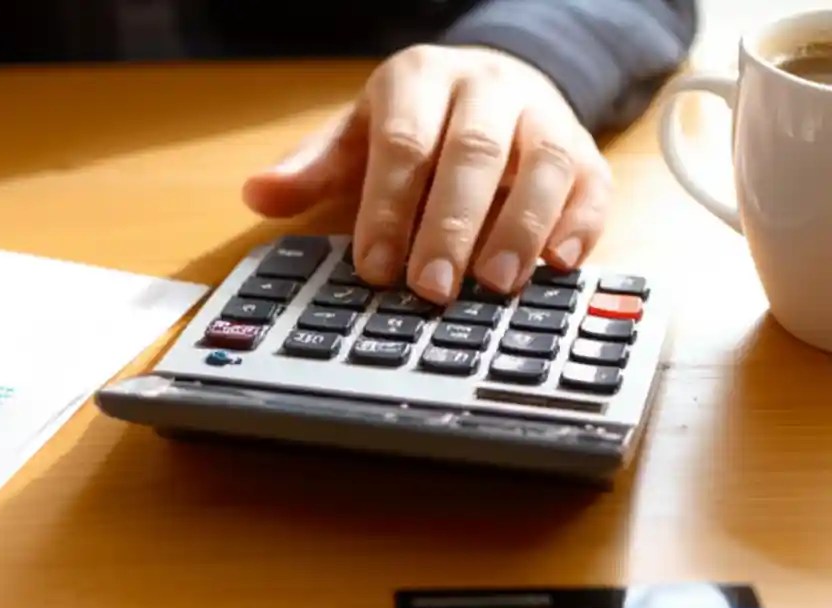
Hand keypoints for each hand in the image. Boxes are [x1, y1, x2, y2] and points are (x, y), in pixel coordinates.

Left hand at [242, 45, 612, 303]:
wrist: (492, 83)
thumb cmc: (416, 122)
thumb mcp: (358, 136)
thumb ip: (313, 168)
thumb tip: (256, 195)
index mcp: (419, 79)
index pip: (404, 143)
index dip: (388, 207)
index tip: (373, 267)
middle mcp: (486, 88)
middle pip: (474, 152)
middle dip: (451, 224)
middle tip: (431, 287)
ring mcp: (542, 114)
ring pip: (544, 163)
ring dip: (521, 227)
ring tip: (496, 285)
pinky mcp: (584, 147)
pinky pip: (592, 182)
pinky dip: (580, 225)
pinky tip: (558, 264)